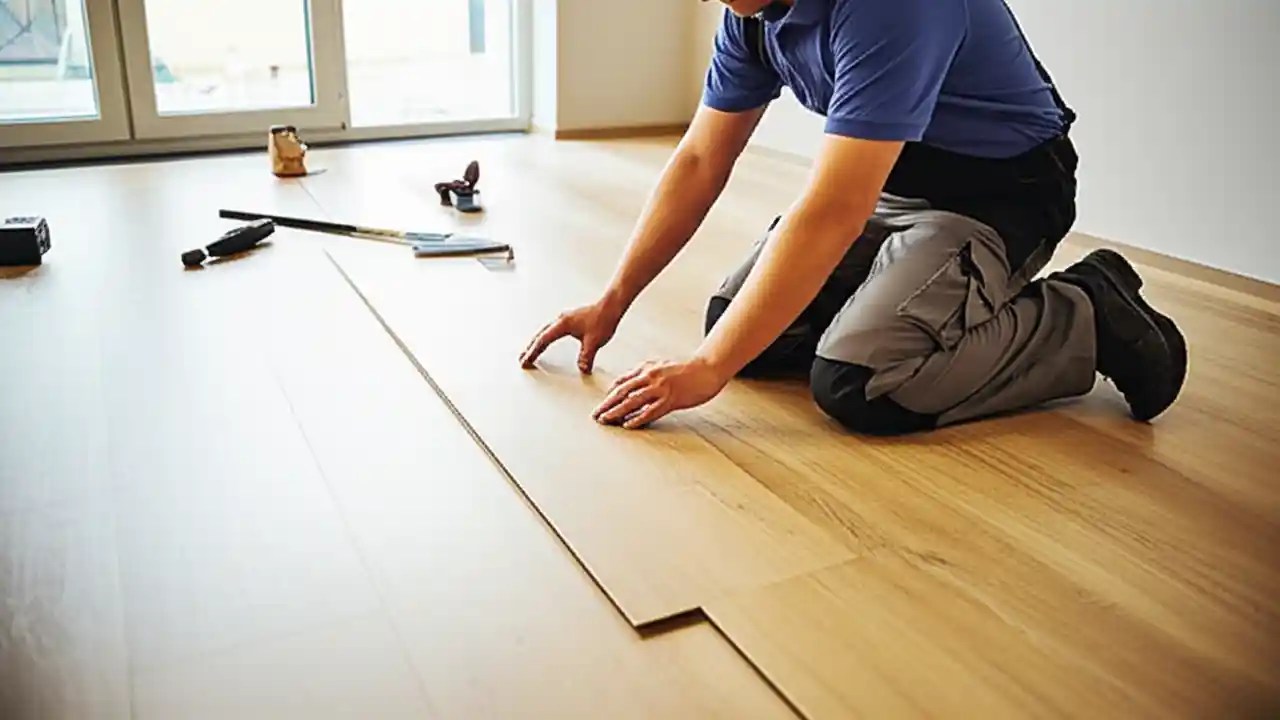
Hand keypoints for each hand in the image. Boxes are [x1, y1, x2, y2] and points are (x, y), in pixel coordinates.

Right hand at [520, 299, 623, 372]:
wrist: (611, 306)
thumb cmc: (603, 318)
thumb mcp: (594, 342)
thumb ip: (586, 357)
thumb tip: (582, 369)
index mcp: (563, 324)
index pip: (543, 340)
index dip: (533, 352)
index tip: (526, 361)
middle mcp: (561, 320)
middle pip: (540, 335)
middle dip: (530, 348)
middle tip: (522, 359)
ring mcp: (565, 318)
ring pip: (545, 331)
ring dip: (537, 342)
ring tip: (530, 351)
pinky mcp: (570, 319)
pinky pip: (552, 329)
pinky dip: (546, 337)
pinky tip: (547, 339)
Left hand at [592, 357, 729, 429]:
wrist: (706, 369)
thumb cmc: (684, 369)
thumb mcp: (659, 365)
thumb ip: (640, 371)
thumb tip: (621, 381)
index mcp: (647, 369)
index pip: (623, 383)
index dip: (610, 395)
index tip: (601, 405)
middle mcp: (651, 378)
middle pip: (623, 392)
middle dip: (607, 405)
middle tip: (595, 415)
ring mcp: (661, 389)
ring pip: (633, 402)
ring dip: (617, 412)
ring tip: (605, 420)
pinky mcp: (671, 400)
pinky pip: (651, 411)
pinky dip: (638, 418)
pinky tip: (628, 424)